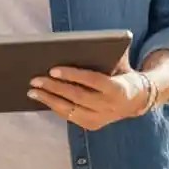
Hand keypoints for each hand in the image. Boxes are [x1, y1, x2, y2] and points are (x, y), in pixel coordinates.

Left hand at [28, 53, 149, 130]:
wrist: (135, 100)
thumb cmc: (121, 73)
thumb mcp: (120, 61)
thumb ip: (106, 53)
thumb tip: (80, 43)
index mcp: (117, 88)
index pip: (91, 80)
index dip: (72, 75)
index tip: (52, 69)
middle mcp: (109, 107)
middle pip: (77, 96)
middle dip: (54, 88)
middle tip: (35, 79)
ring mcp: (101, 119)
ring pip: (70, 110)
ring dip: (49, 100)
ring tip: (32, 91)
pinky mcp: (93, 125)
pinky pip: (69, 117)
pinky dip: (54, 107)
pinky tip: (42, 98)